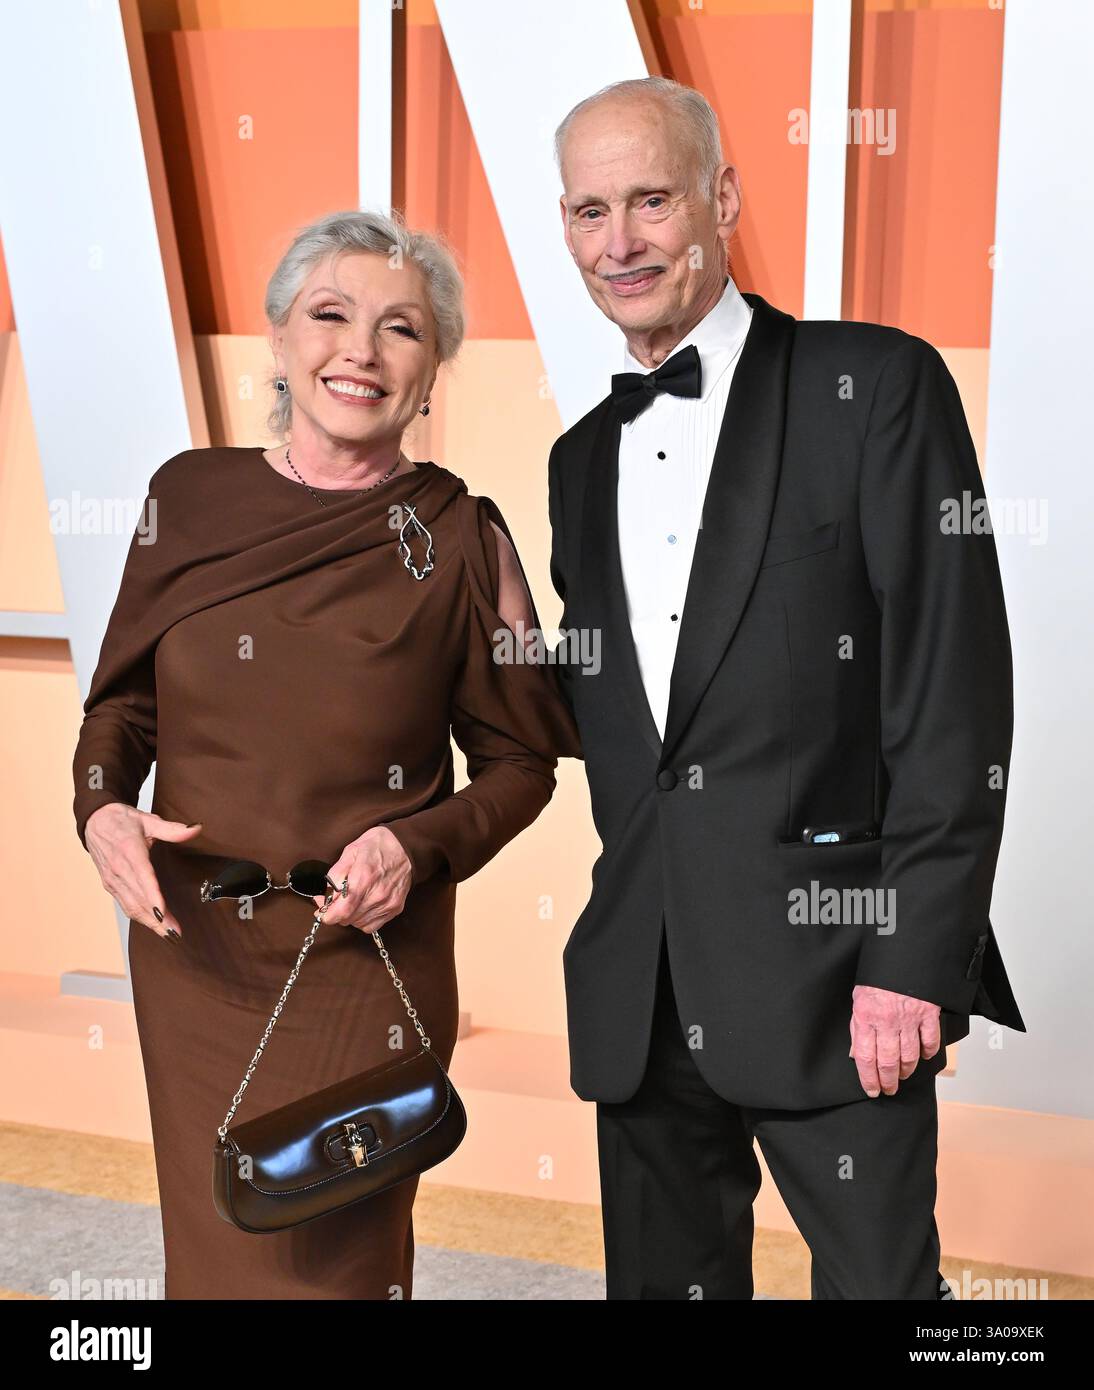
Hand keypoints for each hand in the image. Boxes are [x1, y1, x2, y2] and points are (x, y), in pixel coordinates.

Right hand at [84, 804, 203, 940]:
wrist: (94, 821)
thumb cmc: (122, 820)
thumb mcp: (148, 820)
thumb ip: (173, 829)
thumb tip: (195, 829)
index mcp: (129, 851)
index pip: (143, 877)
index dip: (153, 896)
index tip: (162, 912)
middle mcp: (118, 868)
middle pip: (139, 898)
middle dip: (157, 918)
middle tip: (175, 933)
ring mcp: (112, 879)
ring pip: (131, 906)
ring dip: (149, 922)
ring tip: (168, 934)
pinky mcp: (109, 885)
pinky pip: (125, 904)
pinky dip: (139, 917)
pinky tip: (153, 924)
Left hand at [312, 826, 411, 934]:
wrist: (406, 847)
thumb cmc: (376, 846)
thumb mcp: (350, 852)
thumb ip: (336, 875)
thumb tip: (325, 897)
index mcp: (363, 878)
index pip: (342, 910)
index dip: (327, 915)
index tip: (322, 911)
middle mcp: (377, 894)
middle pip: (348, 919)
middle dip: (336, 912)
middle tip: (334, 900)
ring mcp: (388, 903)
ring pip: (358, 924)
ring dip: (350, 916)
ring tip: (351, 901)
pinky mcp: (395, 908)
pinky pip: (372, 926)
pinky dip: (363, 920)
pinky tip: (362, 906)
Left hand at [848, 984, 941, 1096]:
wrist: (901, 954)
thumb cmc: (878, 978)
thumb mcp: (859, 999)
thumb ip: (858, 1027)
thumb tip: (856, 1054)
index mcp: (866, 1017)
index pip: (864, 1057)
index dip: (868, 1078)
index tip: (871, 1090)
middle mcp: (887, 1021)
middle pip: (887, 1062)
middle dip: (887, 1081)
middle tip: (888, 1089)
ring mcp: (909, 1018)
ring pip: (909, 1056)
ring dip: (906, 1071)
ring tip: (902, 1076)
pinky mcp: (927, 1013)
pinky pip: (930, 1041)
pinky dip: (928, 1052)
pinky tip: (923, 1056)